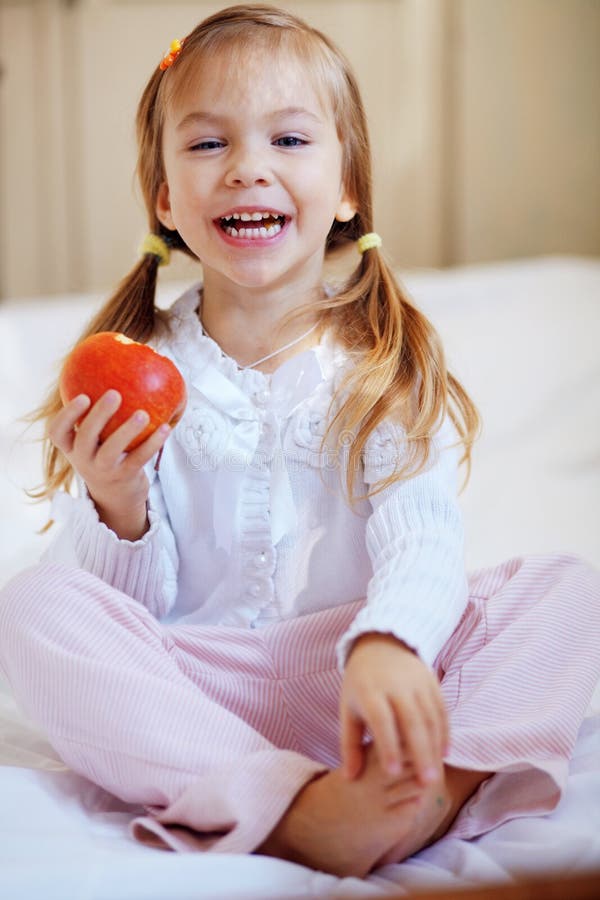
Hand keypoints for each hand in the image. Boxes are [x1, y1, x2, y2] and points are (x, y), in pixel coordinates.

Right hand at [49, 390, 170, 539]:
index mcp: (72, 447)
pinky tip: (166, 428)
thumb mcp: (94, 441)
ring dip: (127, 430)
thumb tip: (114, 372)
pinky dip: (153, 443)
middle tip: (114, 393)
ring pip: (112, 450)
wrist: (116, 497)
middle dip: (98, 415)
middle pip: (85, 438)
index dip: (67, 415)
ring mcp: (104, 470)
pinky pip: (139, 458)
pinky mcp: (125, 477)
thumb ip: (98, 416)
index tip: (82, 396)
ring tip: (143, 413)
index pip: (57, 432)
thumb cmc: (106, 456)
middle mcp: (84, 460)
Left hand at [340, 632, 447, 784]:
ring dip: (435, 747)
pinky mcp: (431, 681)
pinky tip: (444, 753)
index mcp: (370, 691)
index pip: (381, 720)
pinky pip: (441, 709)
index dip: (387, 745)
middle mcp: (396, 685)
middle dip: (420, 753)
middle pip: (411, 721)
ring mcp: (416, 682)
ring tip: (435, 776)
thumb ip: (349, 744)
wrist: (381, 645)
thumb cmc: (361, 685)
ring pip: (430, 717)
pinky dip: (445, 731)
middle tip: (426, 783)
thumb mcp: (348, 709)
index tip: (392, 773)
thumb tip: (349, 779)